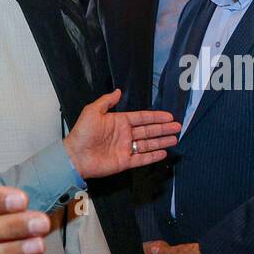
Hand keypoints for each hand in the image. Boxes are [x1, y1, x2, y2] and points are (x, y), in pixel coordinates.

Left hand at [64, 89, 180, 178]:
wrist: (75, 156)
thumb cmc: (82, 133)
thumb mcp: (93, 111)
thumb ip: (107, 101)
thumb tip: (119, 91)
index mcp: (119, 121)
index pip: (142, 118)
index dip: (156, 117)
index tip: (169, 116)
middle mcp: (125, 134)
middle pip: (148, 130)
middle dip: (163, 128)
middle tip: (177, 127)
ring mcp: (125, 148)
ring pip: (148, 144)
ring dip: (161, 141)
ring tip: (175, 139)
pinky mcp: (125, 162)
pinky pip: (142, 158)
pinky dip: (153, 156)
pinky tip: (163, 153)